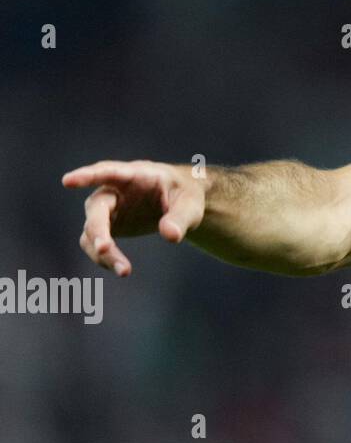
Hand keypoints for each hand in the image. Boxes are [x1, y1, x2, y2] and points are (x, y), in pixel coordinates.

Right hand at [61, 160, 206, 276]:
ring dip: (102, 251)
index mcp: (135, 175)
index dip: (88, 176)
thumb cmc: (185, 195)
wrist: (181, 203)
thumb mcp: (191, 203)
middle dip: (98, 228)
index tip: (67, 181)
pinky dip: (105, 258)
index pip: (109, 172)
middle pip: (97, 208)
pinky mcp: (107, 226)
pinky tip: (122, 269)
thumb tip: (171, 236)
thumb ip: (181, 217)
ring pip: (92, 230)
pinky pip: (95, 243)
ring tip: (125, 271)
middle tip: (104, 248)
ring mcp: (108, 209)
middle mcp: (115, 190)